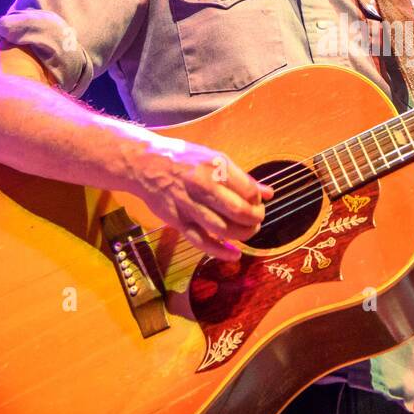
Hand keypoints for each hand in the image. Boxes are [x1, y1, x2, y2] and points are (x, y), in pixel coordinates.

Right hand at [128, 135, 273, 260]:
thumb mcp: (215, 159)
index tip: (258, 203)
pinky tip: (233, 254)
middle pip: (238, 211)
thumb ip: (242, 178)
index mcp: (215, 167)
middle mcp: (203, 186)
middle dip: (254, 220)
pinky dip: (219, 251)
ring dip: (241, 235)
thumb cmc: (184, 159)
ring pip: (222, 229)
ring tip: (248, 232)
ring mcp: (189, 205)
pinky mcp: (177, 220)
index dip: (258, 201)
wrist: (145, 163)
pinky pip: (201, 240)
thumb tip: (268, 193)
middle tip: (256, 220)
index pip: (248, 191)